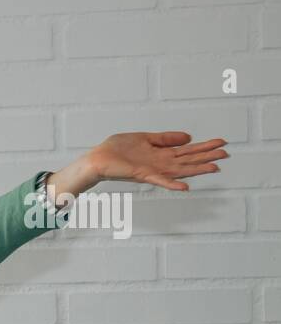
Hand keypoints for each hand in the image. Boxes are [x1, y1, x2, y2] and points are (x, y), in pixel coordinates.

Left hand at [84, 131, 227, 191]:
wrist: (97, 159)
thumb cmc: (116, 150)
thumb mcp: (145, 138)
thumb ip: (165, 138)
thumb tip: (187, 136)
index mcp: (161, 153)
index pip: (188, 150)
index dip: (204, 146)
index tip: (222, 143)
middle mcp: (160, 163)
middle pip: (188, 160)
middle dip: (207, 157)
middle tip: (227, 154)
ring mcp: (152, 170)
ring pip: (180, 170)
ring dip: (197, 170)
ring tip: (214, 168)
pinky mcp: (142, 175)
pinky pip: (159, 180)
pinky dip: (172, 184)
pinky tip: (185, 187)